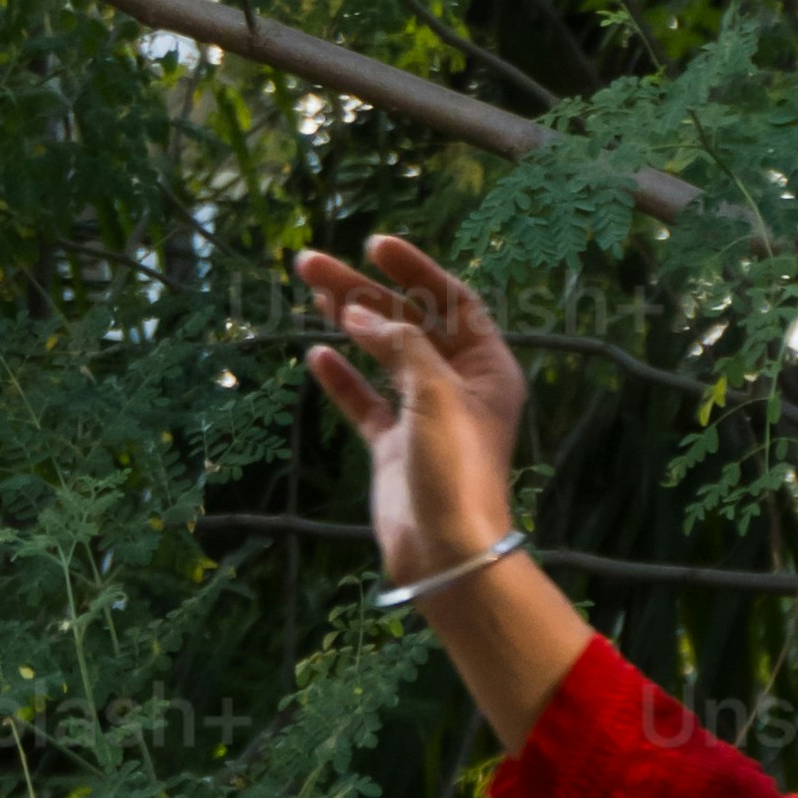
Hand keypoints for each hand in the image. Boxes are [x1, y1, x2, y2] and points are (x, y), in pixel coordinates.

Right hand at [296, 230, 526, 588]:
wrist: (446, 551)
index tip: (375, 246)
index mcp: (487, 367)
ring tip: (310, 291)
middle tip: (311, 264)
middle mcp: (458, 386)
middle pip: (409, 322)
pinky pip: (365, 402)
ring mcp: (423, 416)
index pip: (451, 301)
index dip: (415, 271)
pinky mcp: (393, 447)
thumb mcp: (436, 394)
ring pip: (382, 356)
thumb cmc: (455, 468)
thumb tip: (357, 316)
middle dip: (364, 291)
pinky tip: (315, 353)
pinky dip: (341, 378)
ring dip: (348, 323)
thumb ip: (400, 346)